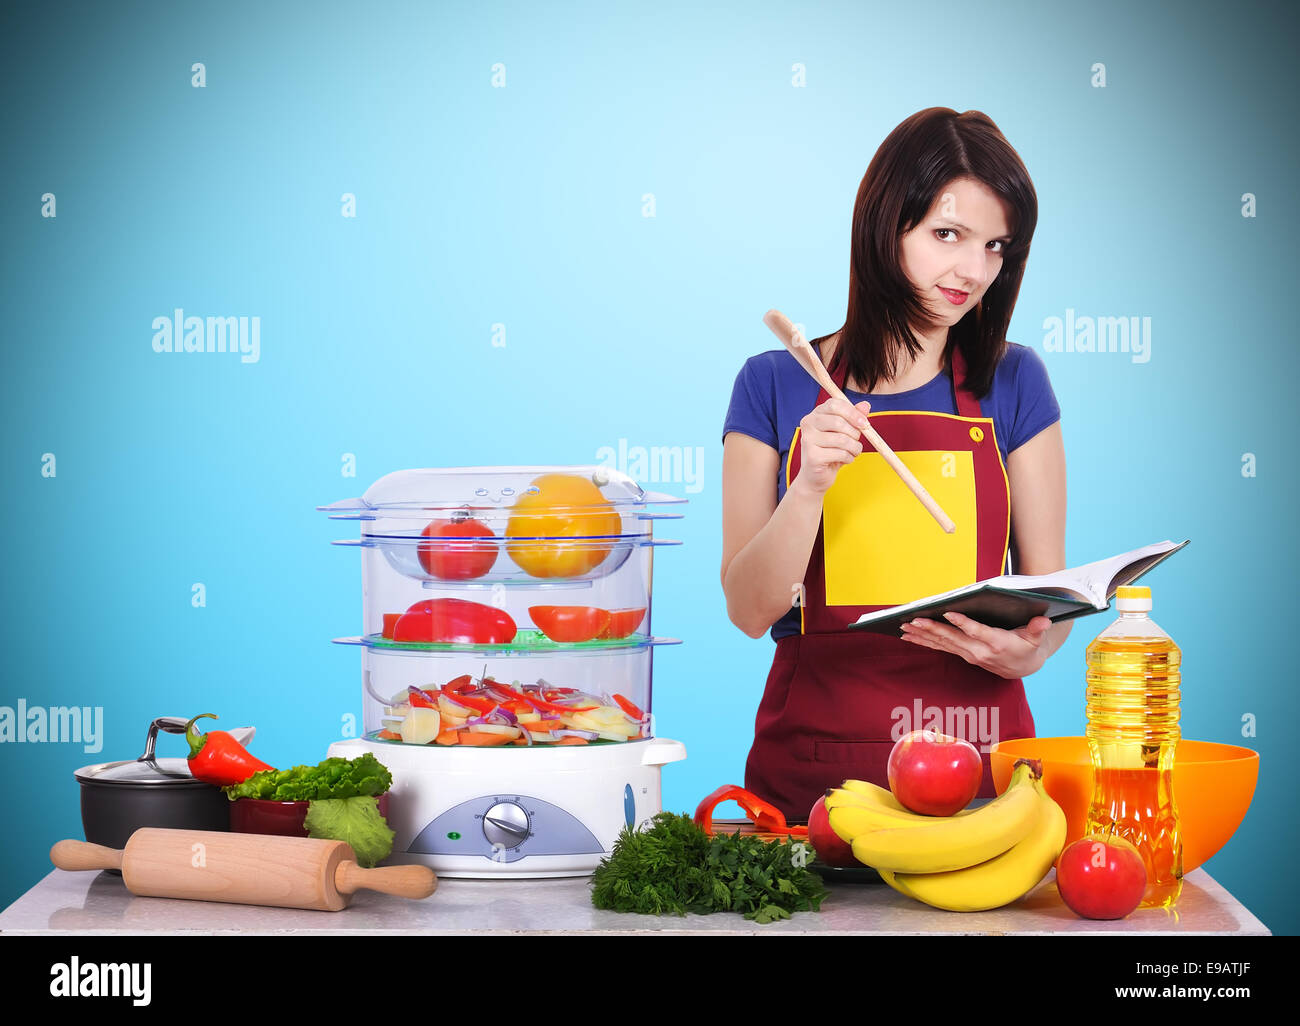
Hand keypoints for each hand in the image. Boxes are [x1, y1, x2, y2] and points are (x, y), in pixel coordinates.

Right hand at [794, 397, 871, 496]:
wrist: (816, 475)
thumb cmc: (831, 450)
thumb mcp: (845, 431)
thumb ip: (854, 417)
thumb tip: (866, 405)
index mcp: (816, 414)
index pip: (835, 404)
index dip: (853, 412)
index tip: (864, 423)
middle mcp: (808, 424)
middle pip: (838, 422)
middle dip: (855, 433)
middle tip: (857, 441)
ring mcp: (808, 440)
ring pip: (842, 439)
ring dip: (854, 447)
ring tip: (854, 452)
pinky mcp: (812, 456)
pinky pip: (840, 453)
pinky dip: (849, 458)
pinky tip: (845, 460)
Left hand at [899, 612, 1053, 678]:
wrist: (1025, 667)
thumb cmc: (1029, 646)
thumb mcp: (1036, 638)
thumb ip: (1037, 629)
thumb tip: (1043, 620)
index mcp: (997, 643)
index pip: (977, 632)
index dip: (963, 623)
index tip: (949, 614)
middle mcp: (979, 651)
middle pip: (953, 638)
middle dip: (932, 629)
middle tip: (914, 620)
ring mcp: (969, 654)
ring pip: (942, 644)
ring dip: (922, 636)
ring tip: (904, 627)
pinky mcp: (963, 654)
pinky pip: (941, 648)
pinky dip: (924, 641)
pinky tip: (909, 636)